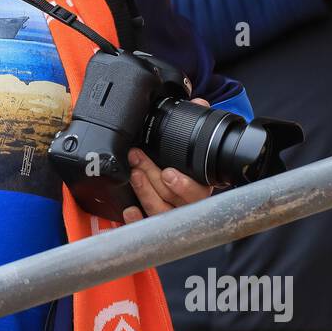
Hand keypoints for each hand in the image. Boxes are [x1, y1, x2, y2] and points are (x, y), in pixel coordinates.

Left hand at [122, 99, 214, 222]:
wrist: (189, 187)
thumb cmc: (191, 167)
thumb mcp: (196, 148)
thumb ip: (197, 125)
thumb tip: (200, 104)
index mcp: (202, 188)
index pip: (197, 192)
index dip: (183, 185)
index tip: (169, 173)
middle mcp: (188, 206)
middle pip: (173, 200)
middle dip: (153, 179)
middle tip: (138, 159)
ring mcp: (172, 217)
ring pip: (159, 211)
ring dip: (144, 192)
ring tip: (134, 174)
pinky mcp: (155, 223)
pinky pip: (146, 227)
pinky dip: (136, 220)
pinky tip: (129, 210)